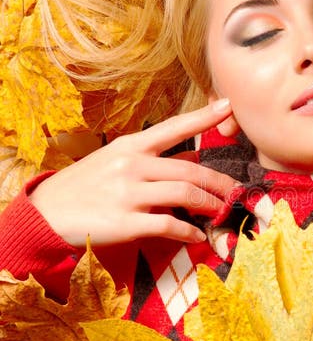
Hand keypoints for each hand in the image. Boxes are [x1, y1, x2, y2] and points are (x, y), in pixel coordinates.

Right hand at [30, 99, 239, 246]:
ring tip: (222, 212)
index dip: (203, 118)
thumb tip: (190, 164)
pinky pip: (169, 225)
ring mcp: (129, 194)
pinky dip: (189, 231)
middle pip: (191, 172)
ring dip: (211, 205)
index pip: (174, 128)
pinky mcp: (126, 222)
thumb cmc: (85, 185)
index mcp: (131, 147)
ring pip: (185, 195)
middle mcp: (132, 166)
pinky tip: (197, 235)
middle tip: (237, 192)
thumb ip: (150, 160)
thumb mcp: (113, 161)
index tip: (228, 106)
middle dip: (220, 183)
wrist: (47, 212)